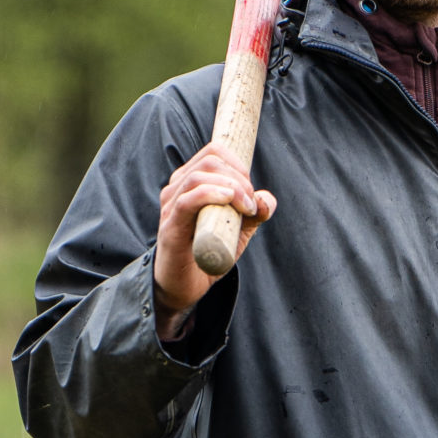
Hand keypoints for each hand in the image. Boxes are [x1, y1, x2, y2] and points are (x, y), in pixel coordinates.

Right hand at [154, 144, 275, 322]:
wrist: (186, 286)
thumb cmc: (208, 253)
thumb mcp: (239, 230)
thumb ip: (255, 213)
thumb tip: (267, 200)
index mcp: (191, 181)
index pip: (214, 152)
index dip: (238, 164)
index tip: (251, 191)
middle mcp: (177, 188)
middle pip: (210, 159)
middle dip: (239, 177)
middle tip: (251, 204)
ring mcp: (171, 205)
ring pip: (199, 176)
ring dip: (232, 187)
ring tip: (246, 209)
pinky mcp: (170, 226)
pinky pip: (188, 199)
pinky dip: (212, 195)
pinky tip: (230, 202)